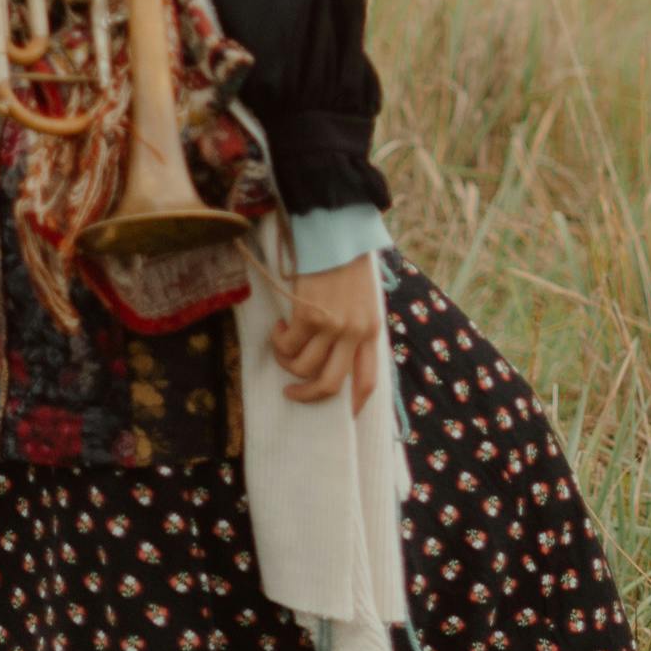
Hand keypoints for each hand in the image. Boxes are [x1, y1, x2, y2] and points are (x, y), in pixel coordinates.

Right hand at [272, 256, 382, 410]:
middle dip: (308, 395)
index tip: (343, 416)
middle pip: (331, 384)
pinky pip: (287, 346)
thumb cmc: (348, 266)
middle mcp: (354, 333)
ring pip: (302, 367)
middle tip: (292, 391)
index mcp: (372, 331)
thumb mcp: (364, 301)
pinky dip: (278, 342)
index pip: (368, 380)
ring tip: (284, 342)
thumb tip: (338, 359)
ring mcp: (331, 326)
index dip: (354, 403)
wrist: (335, 234)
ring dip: (286, 360)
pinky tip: (279, 327)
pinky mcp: (308, 316)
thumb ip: (356, 330)